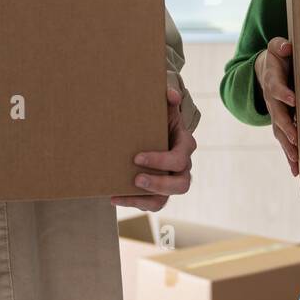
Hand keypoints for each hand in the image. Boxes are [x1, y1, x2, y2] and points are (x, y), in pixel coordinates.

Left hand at [114, 85, 195, 211]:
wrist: (155, 130)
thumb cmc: (160, 119)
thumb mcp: (165, 107)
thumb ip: (168, 99)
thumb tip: (170, 94)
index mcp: (185, 146)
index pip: (179, 159)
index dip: (160, 161)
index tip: (137, 157)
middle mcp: (183, 168)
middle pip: (181, 184)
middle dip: (159, 184)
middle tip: (136, 179)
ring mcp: (172, 182)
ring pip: (166, 200)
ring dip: (146, 198)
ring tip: (122, 194)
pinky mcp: (160, 192)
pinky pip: (152, 204)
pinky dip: (133, 203)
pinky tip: (114, 197)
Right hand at [255, 36, 297, 175]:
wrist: (264, 70)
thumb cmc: (277, 57)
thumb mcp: (276, 47)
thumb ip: (280, 46)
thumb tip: (287, 47)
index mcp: (272, 81)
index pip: (277, 88)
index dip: (284, 93)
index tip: (293, 98)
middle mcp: (271, 101)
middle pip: (278, 116)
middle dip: (287, 128)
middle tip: (295, 139)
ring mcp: (275, 114)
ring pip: (280, 133)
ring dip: (288, 147)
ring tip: (296, 162)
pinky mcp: (280, 122)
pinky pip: (284, 140)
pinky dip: (290, 155)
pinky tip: (297, 170)